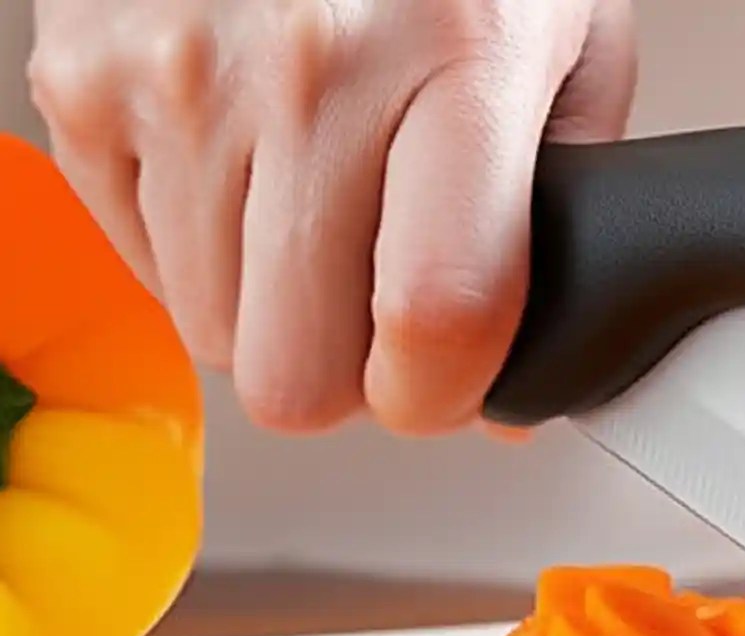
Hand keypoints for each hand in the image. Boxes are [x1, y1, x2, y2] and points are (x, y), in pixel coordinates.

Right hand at [28, 0, 635, 436]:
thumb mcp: (572, 48)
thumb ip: (563, 221)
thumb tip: (514, 386)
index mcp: (458, 60)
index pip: (433, 317)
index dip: (441, 394)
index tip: (446, 384)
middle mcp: (308, 70)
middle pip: (298, 372)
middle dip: (349, 371)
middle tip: (379, 307)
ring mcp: (177, 76)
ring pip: (215, 333)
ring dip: (275, 307)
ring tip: (318, 212)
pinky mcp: (88, 82)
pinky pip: (145, 264)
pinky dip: (204, 250)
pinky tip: (253, 172)